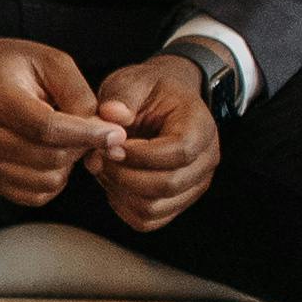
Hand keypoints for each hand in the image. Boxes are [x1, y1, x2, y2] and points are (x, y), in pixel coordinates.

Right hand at [0, 20, 122, 208]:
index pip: (47, 128)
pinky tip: (50, 155)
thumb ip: (79, 93)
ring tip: (64, 139)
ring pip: (47, 180)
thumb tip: (104, 130)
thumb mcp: (49, 60)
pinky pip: (34, 195)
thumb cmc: (10, 65)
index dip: (87, 134)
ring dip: (68, 164)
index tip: (117, 134)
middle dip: (81, 146)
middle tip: (87, 127)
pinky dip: (52, 180)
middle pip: (51, 157)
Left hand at [89, 50, 223, 230]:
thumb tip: (111, 115)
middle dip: (123, 175)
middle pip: (167, 186)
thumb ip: (122, 96)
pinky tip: (111, 181)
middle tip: (96, 157)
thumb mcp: (132, 81)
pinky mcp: (176, 203)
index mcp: (201, 128)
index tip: (109, 145)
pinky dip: (122, 206)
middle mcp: (206, 161)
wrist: (160, 104)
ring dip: (118, 191)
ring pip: (153, 208)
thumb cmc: (147, 92)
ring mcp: (193, 186)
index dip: (139, 154)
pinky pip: (146, 220)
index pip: (178, 153)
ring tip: (102, 166)